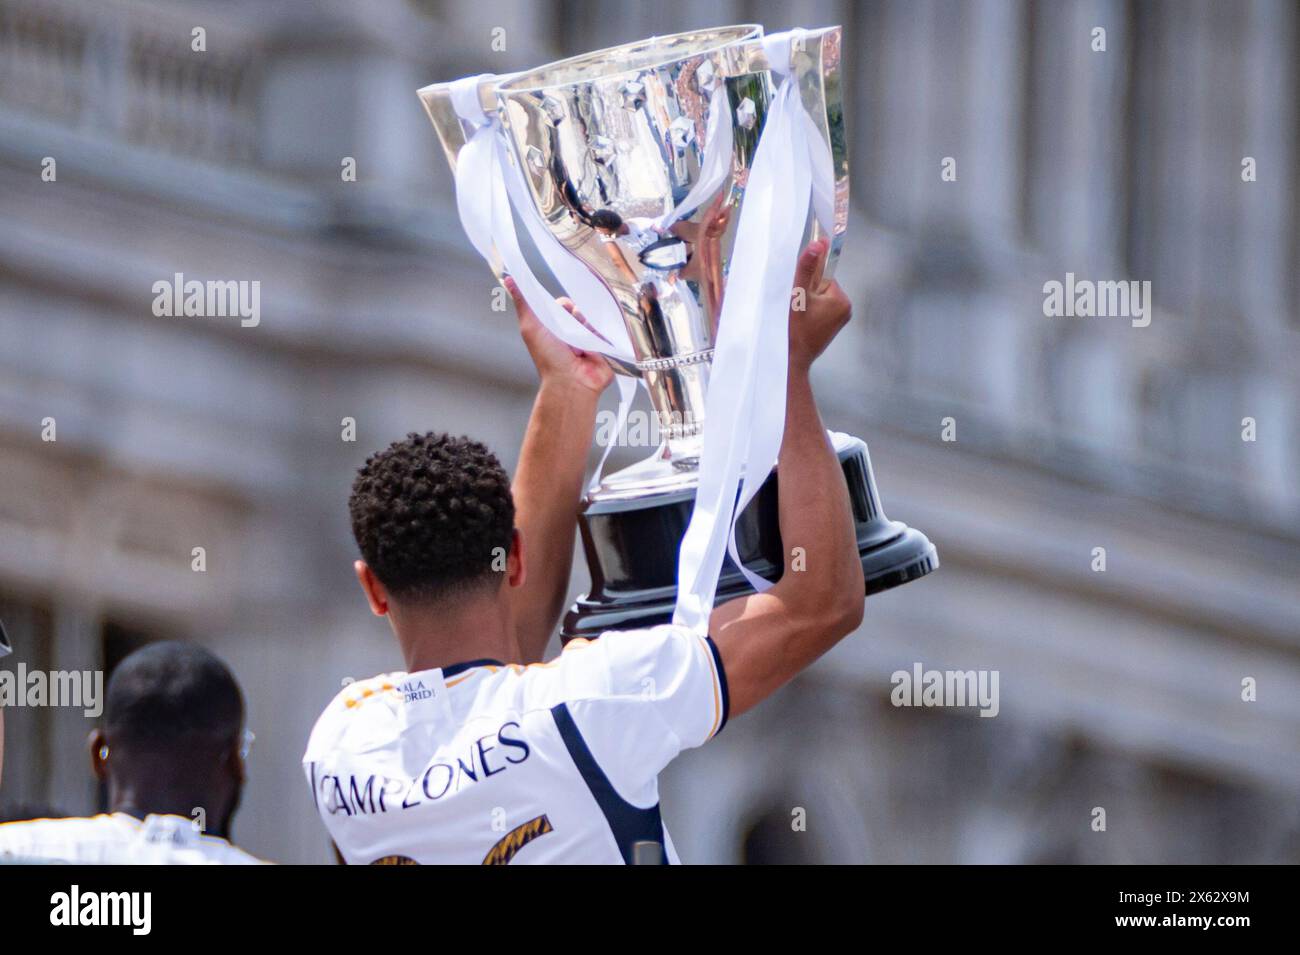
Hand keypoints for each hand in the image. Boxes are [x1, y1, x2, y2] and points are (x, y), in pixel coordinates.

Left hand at [504, 276, 613, 394]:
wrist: (571, 382)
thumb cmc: (548, 358)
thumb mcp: (530, 327)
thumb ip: (523, 303)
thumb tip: (509, 279)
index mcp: (554, 327)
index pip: (562, 304)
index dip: (562, 305)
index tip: (560, 312)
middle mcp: (571, 331)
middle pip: (578, 308)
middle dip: (575, 315)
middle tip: (570, 330)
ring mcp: (588, 338)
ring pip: (592, 317)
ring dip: (586, 325)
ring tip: (581, 341)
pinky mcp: (603, 344)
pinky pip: (605, 327)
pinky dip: (600, 332)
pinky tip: (593, 342)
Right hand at [788, 239, 851, 372]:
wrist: (792, 360)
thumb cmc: (794, 329)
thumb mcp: (797, 296)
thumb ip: (807, 268)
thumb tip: (819, 243)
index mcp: (841, 300)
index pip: (823, 276)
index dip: (807, 283)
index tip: (799, 296)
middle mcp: (846, 308)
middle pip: (821, 286)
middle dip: (807, 293)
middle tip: (797, 309)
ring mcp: (841, 318)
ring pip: (820, 297)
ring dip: (807, 302)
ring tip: (799, 318)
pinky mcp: (834, 325)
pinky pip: (821, 308)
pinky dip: (810, 311)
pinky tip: (803, 323)